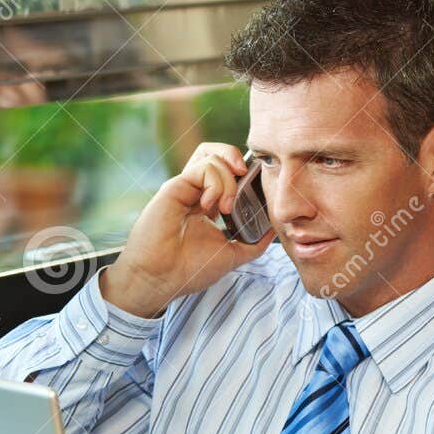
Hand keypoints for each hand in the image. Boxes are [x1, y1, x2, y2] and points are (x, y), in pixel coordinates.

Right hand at [101, 143, 266, 316]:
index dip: (243, 172)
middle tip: (245, 178)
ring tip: (226, 207)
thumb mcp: (231, 255)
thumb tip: (273, 231)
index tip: (255, 189)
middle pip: (216, 154)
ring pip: (211, 156)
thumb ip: (253, 243)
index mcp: (207, 204)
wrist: (161, 279)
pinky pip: (202, 168)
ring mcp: (184, 188)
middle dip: (237, 158)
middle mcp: (194, 192)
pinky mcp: (174, 187)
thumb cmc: (189, 270)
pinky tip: (210, 207)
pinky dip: (215, 183)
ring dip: (228, 179)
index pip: (225, 171)